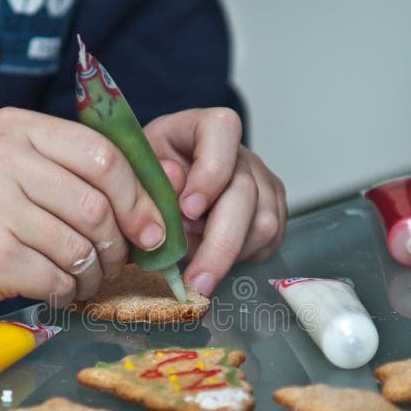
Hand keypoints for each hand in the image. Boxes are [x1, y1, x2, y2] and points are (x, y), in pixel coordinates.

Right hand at [0, 107, 165, 368]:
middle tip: (109, 264)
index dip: (139, 198)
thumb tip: (149, 207)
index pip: (104, 155)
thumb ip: (63, 177)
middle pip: (98, 205)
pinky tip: (53, 293)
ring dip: (92, 275)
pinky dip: (66, 294)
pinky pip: (58, 279)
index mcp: (11, 129)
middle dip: (117, 246)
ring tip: (79, 281)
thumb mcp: (2, 175)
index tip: (150, 230)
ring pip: (81, 246)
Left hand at [144, 108, 286, 295]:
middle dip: (219, 243)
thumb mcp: (137, 177)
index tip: (187, 209)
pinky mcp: (273, 210)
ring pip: (262, 223)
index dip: (209, 172)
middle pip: (244, 192)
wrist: (164, 193)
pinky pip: (268, 241)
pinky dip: (240, 259)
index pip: (221, 131)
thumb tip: (174, 187)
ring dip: (228, 256)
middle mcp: (240, 153)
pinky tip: (214, 262)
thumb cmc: (148, 183)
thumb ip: (150, 183)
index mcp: (202, 129)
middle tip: (196, 281)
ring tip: (196, 273)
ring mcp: (262, 182)